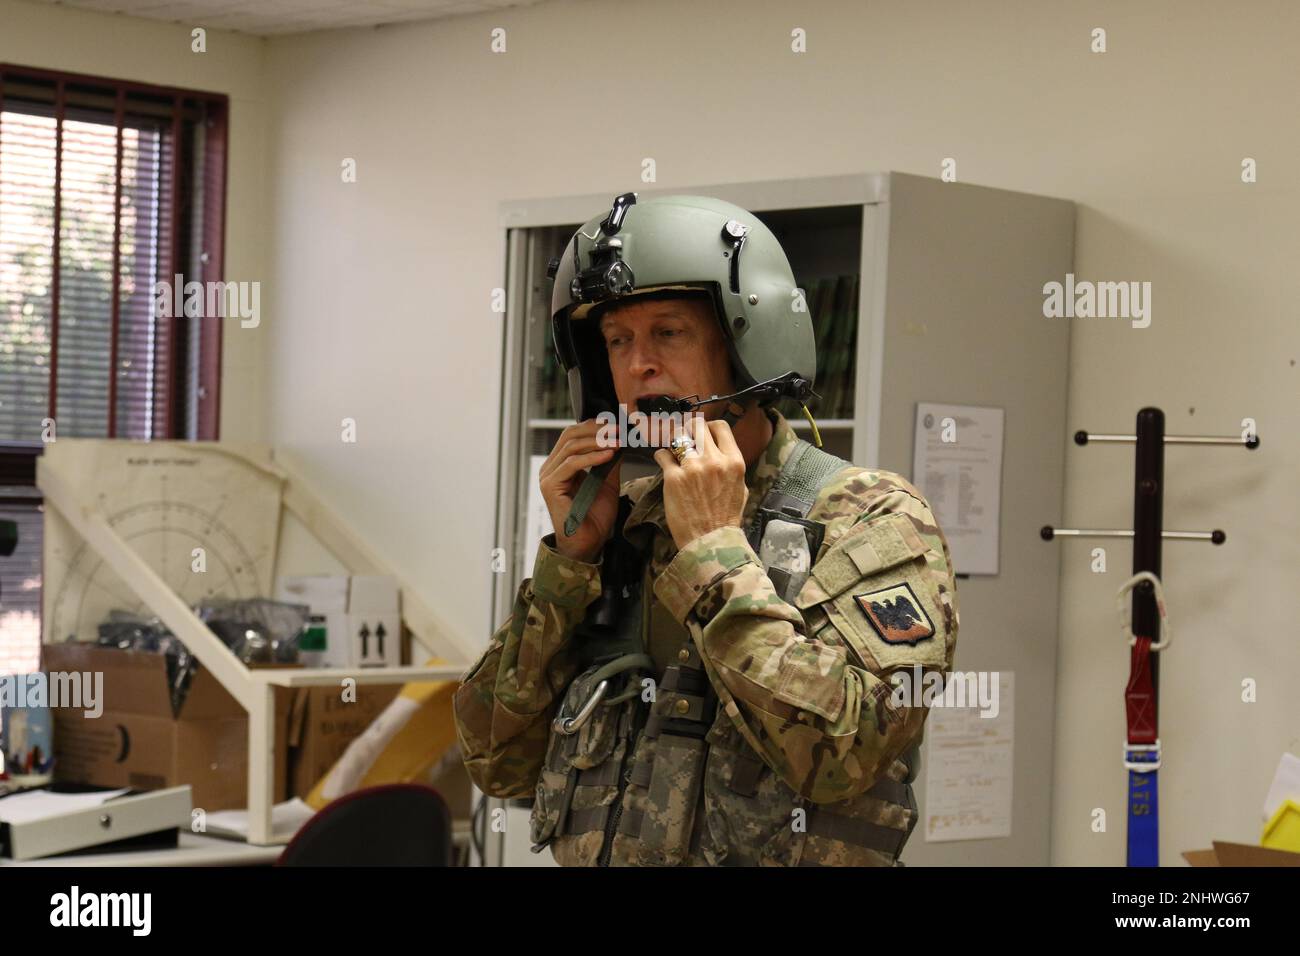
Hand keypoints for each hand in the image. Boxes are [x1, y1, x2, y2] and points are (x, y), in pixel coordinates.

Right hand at [539, 419, 621, 562]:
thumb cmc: (595, 516)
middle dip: (596, 430)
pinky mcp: (550, 486)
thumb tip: (620, 439)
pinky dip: (591, 457)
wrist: (589, 542)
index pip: (573, 434)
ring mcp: (548, 476)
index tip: (617, 424)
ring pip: (571, 447)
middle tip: (618, 430)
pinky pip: (571, 464)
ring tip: (616, 441)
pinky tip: (608, 455)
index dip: (595, 426)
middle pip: (570, 435)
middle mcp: (551, 467)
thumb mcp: (607, 481)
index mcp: (561, 464)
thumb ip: (609, 461)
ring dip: (597, 441)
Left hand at [653, 413, 747, 550]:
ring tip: (674, 451)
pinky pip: (662, 454)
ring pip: (678, 436)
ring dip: (674, 442)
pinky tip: (665, 463)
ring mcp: (692, 468)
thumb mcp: (741, 488)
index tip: (704, 432)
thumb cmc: (725, 518)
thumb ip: (731, 466)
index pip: (721, 427)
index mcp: (734, 462)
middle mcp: (714, 461)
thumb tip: (720, 451)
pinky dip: (662, 456)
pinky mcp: (673, 478)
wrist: (709, 541)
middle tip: (685, 438)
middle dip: (690, 429)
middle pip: (698, 425)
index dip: (710, 426)